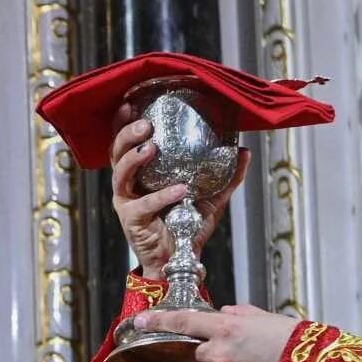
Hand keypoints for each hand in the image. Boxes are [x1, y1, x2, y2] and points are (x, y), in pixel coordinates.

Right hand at [108, 108, 251, 281]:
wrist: (178, 259)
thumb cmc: (186, 226)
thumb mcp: (210, 196)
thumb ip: (225, 174)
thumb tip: (244, 151)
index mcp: (140, 173)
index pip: (126, 142)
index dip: (124, 123)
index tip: (132, 103)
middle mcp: (128, 184)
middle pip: (117, 153)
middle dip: (127, 135)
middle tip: (146, 124)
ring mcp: (126, 202)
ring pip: (120, 175)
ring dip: (134, 158)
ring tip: (151, 148)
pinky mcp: (132, 221)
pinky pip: (143, 205)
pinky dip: (161, 196)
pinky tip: (179, 189)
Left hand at [133, 303, 297, 361]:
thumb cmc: (292, 339)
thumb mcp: (263, 317)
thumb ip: (238, 314)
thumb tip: (223, 314)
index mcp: (227, 328)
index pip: (183, 323)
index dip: (158, 321)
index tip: (141, 320)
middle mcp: (220, 352)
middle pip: (196, 350)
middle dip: (207, 345)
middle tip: (235, 341)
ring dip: (222, 359)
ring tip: (252, 355)